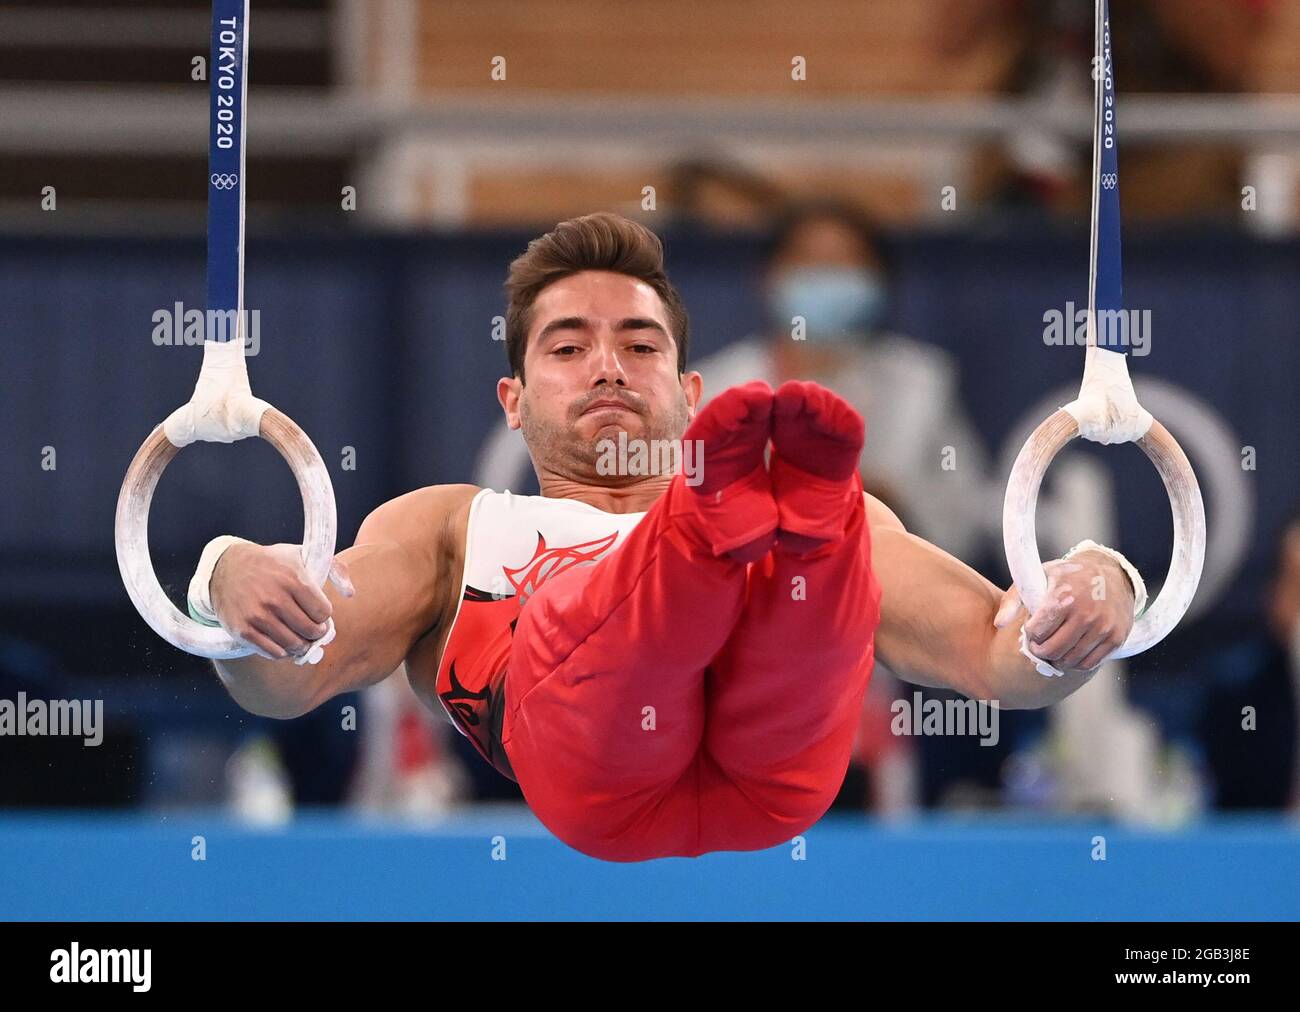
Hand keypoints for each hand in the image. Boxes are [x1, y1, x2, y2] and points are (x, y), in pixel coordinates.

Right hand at [210, 542, 354, 660]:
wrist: (227, 567)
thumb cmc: (272, 563)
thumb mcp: (304, 555)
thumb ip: (335, 569)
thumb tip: (351, 594)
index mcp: (293, 579)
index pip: (324, 613)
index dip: (324, 616)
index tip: (318, 613)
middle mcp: (274, 598)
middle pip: (310, 631)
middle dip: (316, 633)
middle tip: (313, 629)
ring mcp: (257, 616)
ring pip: (293, 645)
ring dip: (301, 644)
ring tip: (300, 636)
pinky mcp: (243, 630)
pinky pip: (273, 653)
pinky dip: (283, 651)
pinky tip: (283, 640)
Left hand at [994, 550, 1135, 672]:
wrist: (1110, 574)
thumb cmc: (1067, 577)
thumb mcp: (1038, 577)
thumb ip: (1014, 600)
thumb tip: (999, 624)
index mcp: (1064, 597)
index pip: (1037, 632)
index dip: (1031, 633)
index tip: (1033, 628)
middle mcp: (1086, 613)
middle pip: (1052, 650)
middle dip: (1040, 650)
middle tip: (1039, 644)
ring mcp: (1103, 627)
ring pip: (1070, 660)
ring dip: (1057, 659)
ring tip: (1053, 647)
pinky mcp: (1116, 638)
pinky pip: (1088, 664)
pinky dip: (1075, 662)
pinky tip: (1071, 650)